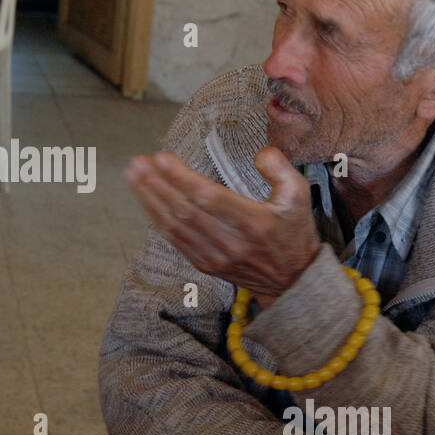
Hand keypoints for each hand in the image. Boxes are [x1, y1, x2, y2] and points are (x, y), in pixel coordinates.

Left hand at [123, 147, 320, 306]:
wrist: (293, 282)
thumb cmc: (294, 233)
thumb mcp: (300, 195)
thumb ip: (280, 168)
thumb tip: (260, 153)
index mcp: (254, 222)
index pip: (209, 197)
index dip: (181, 178)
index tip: (161, 158)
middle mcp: (231, 242)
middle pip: (185, 211)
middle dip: (157, 185)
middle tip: (137, 163)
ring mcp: (215, 256)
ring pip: (175, 226)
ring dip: (151, 200)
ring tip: (134, 176)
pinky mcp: (206, 265)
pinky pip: (176, 241)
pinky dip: (158, 220)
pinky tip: (146, 201)